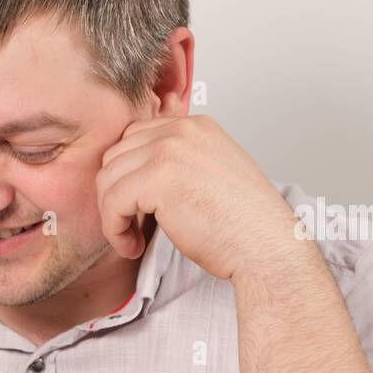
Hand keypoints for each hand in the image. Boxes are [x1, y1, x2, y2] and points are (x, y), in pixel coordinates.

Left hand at [95, 98, 299, 280]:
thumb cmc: (241, 224)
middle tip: (129, 227)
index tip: (135, 207)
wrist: (264, 246)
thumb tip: (134, 176)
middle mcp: (181, 130)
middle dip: (114, 196)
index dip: (125, 177)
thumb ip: (177, 164)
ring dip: (112, 216)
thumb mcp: (209, 176)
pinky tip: (133, 246)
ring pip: (107, 180)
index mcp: (194, 126)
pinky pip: (112, 202)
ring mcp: (169, 150)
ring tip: (132, 239)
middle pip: (114, 157)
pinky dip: (114, 230)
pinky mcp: (158, 178)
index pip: (133, 139)